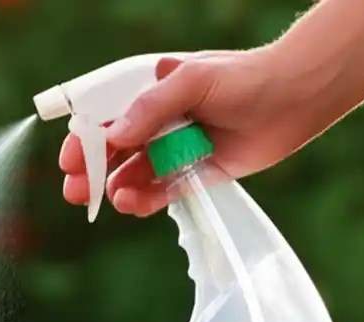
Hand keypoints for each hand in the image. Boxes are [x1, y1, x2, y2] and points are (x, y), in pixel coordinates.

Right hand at [59, 49, 319, 216]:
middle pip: (110, 153)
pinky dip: (143, 201)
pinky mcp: (191, 176)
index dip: (82, 141)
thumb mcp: (191, 80)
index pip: (102, 120)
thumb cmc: (243, 77)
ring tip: (112, 199)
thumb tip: (113, 136)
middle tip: (76, 191)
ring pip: (131, 176)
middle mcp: (154, 126)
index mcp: (147, 97)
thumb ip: (150, 108)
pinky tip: (132, 203)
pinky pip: (159, 193)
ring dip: (116, 189)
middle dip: (90, 173)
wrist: (294, 97)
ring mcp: (171, 152)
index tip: (69, 160)